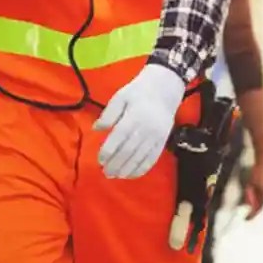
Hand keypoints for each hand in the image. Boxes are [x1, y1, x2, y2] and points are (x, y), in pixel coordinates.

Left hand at [94, 63, 185, 178]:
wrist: (165, 87)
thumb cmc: (139, 91)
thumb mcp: (121, 96)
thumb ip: (108, 114)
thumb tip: (96, 129)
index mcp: (134, 117)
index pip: (118, 139)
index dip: (108, 152)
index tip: (100, 160)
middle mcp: (146, 129)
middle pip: (128, 152)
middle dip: (115, 165)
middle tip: (105, 172)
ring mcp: (156, 136)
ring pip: (140, 158)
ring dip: (127, 170)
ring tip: (116, 175)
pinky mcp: (163, 141)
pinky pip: (152, 159)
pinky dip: (142, 169)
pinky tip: (132, 174)